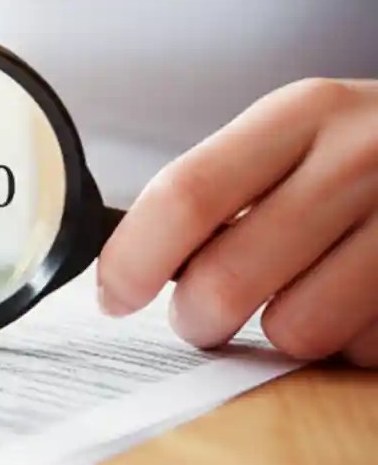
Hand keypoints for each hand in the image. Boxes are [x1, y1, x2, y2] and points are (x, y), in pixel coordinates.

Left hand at [98, 78, 377, 366]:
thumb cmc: (370, 155)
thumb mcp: (299, 138)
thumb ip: (223, 188)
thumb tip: (129, 265)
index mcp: (303, 114)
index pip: (186, 194)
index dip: (134, 258)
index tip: (113, 295)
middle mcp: (364, 159)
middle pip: (228, 277)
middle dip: (196, 318)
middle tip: (201, 316)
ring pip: (297, 330)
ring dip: (282, 334)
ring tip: (301, 298)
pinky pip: (364, 351)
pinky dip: (352, 344)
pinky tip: (364, 302)